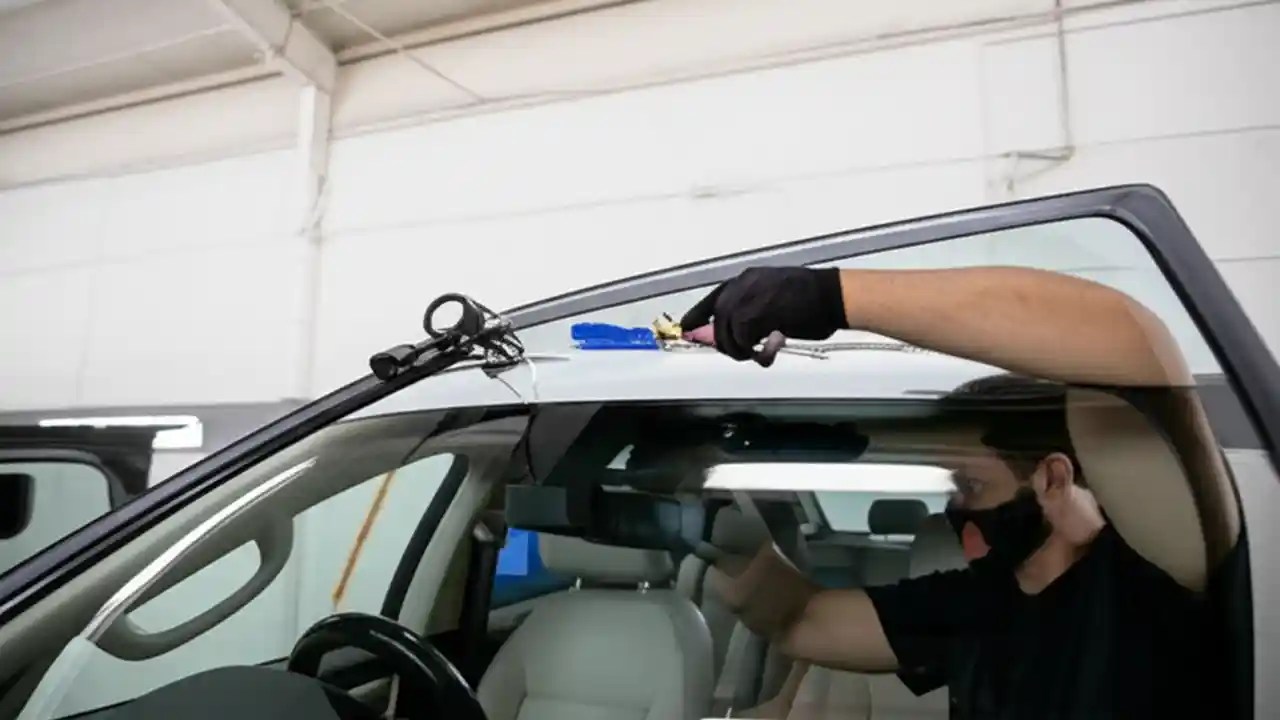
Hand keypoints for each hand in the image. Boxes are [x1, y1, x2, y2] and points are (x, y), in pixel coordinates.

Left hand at [680, 267, 846, 361]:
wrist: (835, 296)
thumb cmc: (814, 301)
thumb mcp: (776, 299)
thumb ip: (755, 311)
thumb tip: (739, 335)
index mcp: (748, 279)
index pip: (714, 298)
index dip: (697, 314)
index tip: (686, 327)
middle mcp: (744, 285)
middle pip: (718, 320)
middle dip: (725, 343)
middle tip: (744, 354)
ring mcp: (749, 297)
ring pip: (727, 333)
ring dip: (740, 351)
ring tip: (760, 355)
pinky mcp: (757, 312)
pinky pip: (743, 340)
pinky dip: (755, 353)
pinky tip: (770, 353)